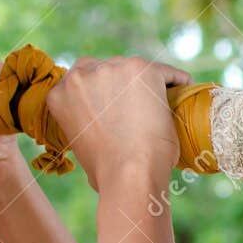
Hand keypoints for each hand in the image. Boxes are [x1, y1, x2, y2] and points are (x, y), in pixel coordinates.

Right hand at [45, 56, 190, 190]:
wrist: (128, 174)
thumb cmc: (107, 172)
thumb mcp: (80, 143)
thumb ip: (84, 124)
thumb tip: (99, 131)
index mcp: (59, 93)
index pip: (82, 81)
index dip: (101, 92)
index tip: (116, 103)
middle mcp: (81, 74)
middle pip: (107, 69)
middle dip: (121, 84)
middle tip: (139, 103)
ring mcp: (112, 68)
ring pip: (135, 69)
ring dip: (145, 83)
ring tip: (161, 101)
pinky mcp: (142, 69)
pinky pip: (165, 72)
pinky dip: (175, 80)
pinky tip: (183, 88)